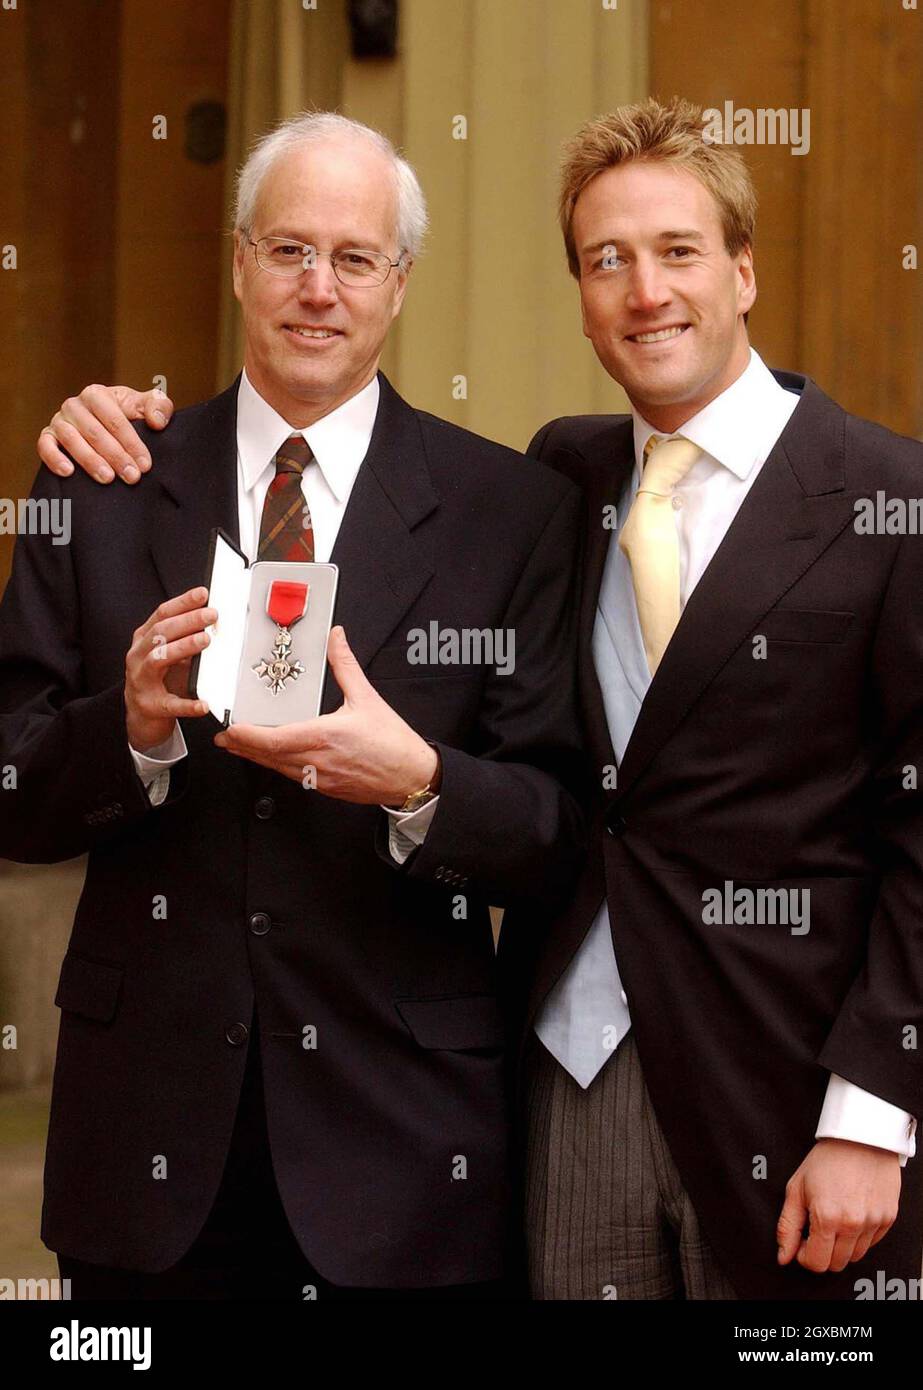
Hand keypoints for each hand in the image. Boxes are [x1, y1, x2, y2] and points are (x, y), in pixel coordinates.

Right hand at [37, 383, 173, 483]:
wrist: (106, 425)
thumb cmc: (128, 415)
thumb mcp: (146, 406)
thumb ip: (159, 406)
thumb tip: (156, 422)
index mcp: (97, 394)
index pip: (115, 419)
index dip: (131, 442)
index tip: (145, 464)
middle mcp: (74, 405)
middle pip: (95, 432)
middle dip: (115, 456)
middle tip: (132, 477)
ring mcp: (59, 421)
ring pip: (71, 440)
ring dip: (90, 461)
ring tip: (108, 478)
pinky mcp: (48, 436)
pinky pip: (45, 446)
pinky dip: (54, 458)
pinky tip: (68, 473)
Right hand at [125, 587, 215, 752]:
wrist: (142, 715)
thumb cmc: (159, 679)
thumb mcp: (169, 653)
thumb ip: (185, 637)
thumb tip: (213, 621)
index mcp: (144, 640)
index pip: (162, 614)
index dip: (182, 602)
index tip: (203, 593)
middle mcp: (138, 656)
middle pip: (160, 632)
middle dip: (187, 621)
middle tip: (211, 615)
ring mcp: (141, 681)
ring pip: (158, 660)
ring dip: (182, 648)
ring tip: (205, 640)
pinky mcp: (150, 705)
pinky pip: (170, 704)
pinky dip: (188, 704)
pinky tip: (203, 704)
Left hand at [214, 625, 439, 803]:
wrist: (412, 776)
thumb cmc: (393, 743)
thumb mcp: (367, 698)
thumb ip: (345, 666)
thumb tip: (336, 638)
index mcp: (324, 736)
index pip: (273, 740)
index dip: (247, 737)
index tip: (231, 728)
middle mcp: (317, 761)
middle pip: (268, 756)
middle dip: (242, 747)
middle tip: (224, 736)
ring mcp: (320, 778)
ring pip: (278, 768)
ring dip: (257, 757)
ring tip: (239, 746)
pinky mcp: (326, 788)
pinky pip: (294, 776)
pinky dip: (277, 765)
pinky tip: (273, 758)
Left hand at [776, 1138, 900, 1273]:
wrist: (859, 1138)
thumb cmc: (827, 1159)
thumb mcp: (796, 1188)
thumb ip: (787, 1226)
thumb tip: (784, 1256)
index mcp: (827, 1217)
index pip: (816, 1263)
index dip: (805, 1256)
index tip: (804, 1241)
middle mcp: (853, 1224)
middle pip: (836, 1264)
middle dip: (823, 1252)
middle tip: (818, 1229)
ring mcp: (873, 1222)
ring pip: (855, 1256)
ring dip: (842, 1245)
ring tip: (836, 1218)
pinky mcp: (888, 1218)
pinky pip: (871, 1243)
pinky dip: (860, 1236)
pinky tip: (852, 1214)